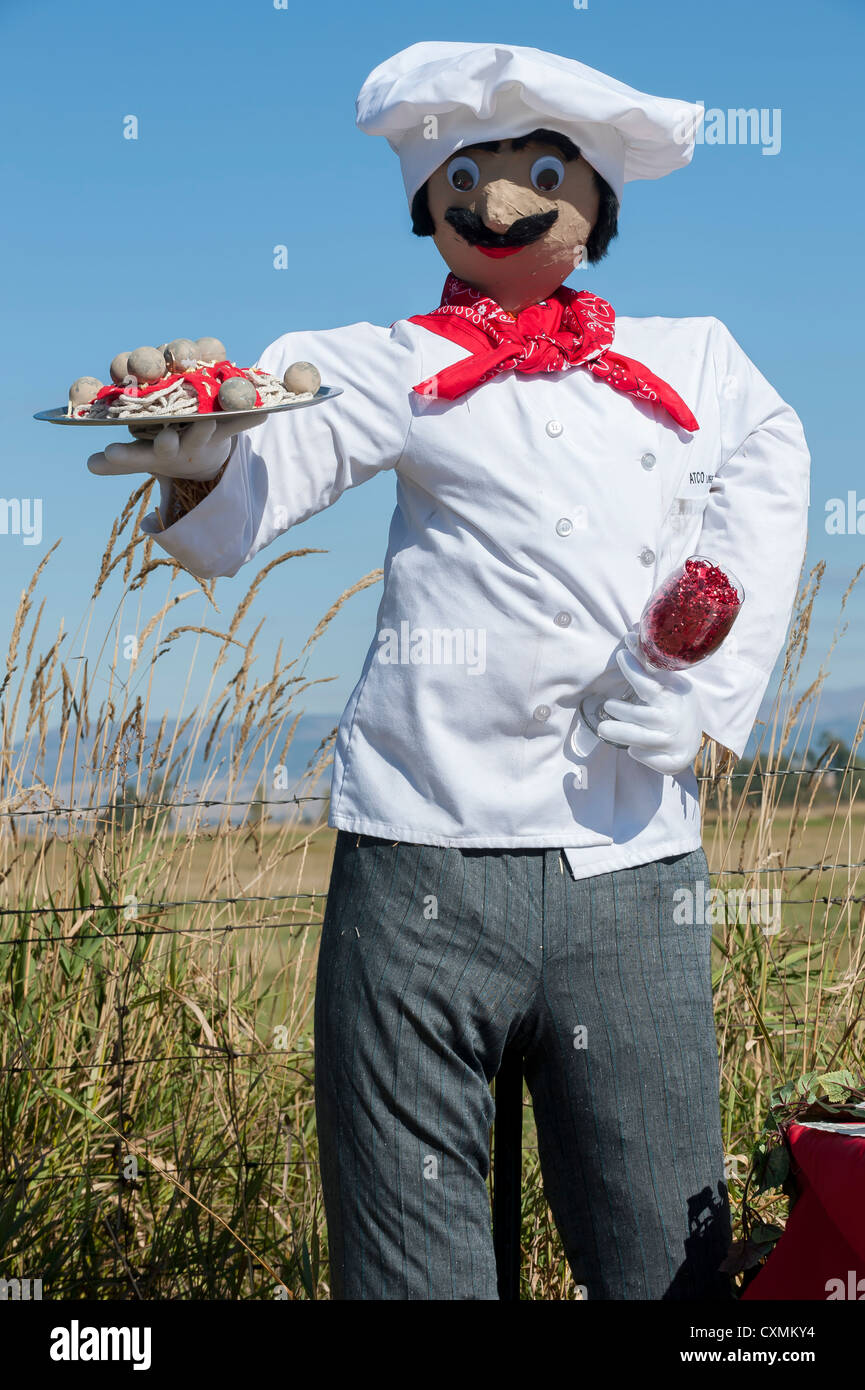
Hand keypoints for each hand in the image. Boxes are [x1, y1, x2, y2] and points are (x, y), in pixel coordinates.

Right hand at [86, 416, 259, 483]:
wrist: (200, 463)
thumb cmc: (164, 449)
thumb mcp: (140, 456)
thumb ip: (119, 459)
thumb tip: (90, 466)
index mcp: (158, 451)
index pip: (141, 453)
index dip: (124, 457)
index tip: (114, 454)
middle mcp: (181, 446)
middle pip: (173, 443)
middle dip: (168, 443)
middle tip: (165, 441)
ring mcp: (203, 439)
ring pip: (205, 429)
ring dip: (207, 427)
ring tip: (208, 424)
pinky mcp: (225, 431)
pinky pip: (238, 423)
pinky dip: (250, 418)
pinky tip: (264, 414)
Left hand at [596, 635, 702, 774]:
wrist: (695, 742)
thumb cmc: (675, 707)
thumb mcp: (669, 686)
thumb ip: (648, 669)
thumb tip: (629, 637)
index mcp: (672, 696)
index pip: (650, 682)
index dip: (633, 669)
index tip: (621, 653)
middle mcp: (672, 718)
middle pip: (642, 715)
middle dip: (622, 711)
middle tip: (607, 705)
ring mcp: (672, 740)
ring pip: (641, 739)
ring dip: (621, 732)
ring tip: (603, 727)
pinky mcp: (671, 760)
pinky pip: (649, 757)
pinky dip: (641, 754)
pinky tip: (634, 749)